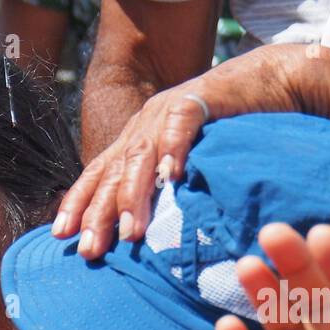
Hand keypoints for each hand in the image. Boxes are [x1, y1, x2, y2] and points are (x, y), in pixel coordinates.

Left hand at [55, 44, 303, 257]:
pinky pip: (182, 124)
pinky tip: (171, 176)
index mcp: (135, 139)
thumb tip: (140, 235)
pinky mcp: (203, 98)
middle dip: (98, 213)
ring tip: (131, 232)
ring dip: (134, 195)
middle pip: (112, 172)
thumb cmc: (229, 129)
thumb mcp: (186, 162)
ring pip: (141, 154)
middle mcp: (145, 124)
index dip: (77, 203)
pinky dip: (173, 148)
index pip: (98, 173)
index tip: (59, 236)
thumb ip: (162, 189)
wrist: (270, 80)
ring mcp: (170, 109)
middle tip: (89, 250)